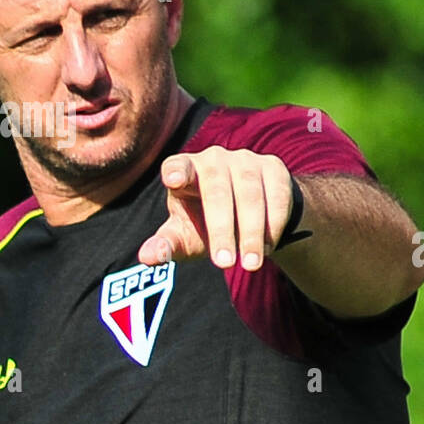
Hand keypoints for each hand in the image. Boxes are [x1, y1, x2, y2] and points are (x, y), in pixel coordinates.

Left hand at [137, 147, 293, 270]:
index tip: (173, 180)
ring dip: (251, 232)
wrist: (250, 212)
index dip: (176, 171)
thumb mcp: (185, 236)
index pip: (177, 166)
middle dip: (222, 230)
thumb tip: (147, 257)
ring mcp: (246, 160)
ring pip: (250, 195)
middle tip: (224, 264)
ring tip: (251, 265)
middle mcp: (214, 159)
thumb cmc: (205, 223)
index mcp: (184, 170)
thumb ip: (167, 245)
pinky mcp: (273, 168)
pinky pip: (276, 196)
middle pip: (217, 192)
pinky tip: (268, 248)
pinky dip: (273, 224)